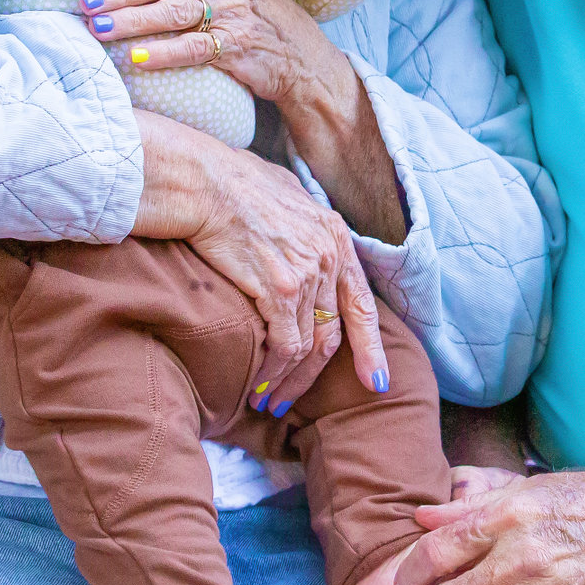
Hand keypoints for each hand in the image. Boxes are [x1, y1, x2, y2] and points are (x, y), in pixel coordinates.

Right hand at [135, 112, 391, 403]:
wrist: (206, 181)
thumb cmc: (235, 186)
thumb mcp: (288, 201)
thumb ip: (304, 229)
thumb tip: (300, 244)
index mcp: (335, 237)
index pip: (362, 304)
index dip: (371, 347)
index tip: (378, 381)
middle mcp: (329, 256)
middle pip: (335, 334)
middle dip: (317, 377)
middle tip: (296, 403)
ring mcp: (308, 273)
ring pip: (308, 347)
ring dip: (289, 381)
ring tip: (269, 401)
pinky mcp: (280, 288)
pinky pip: (284, 345)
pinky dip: (273, 371)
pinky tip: (259, 386)